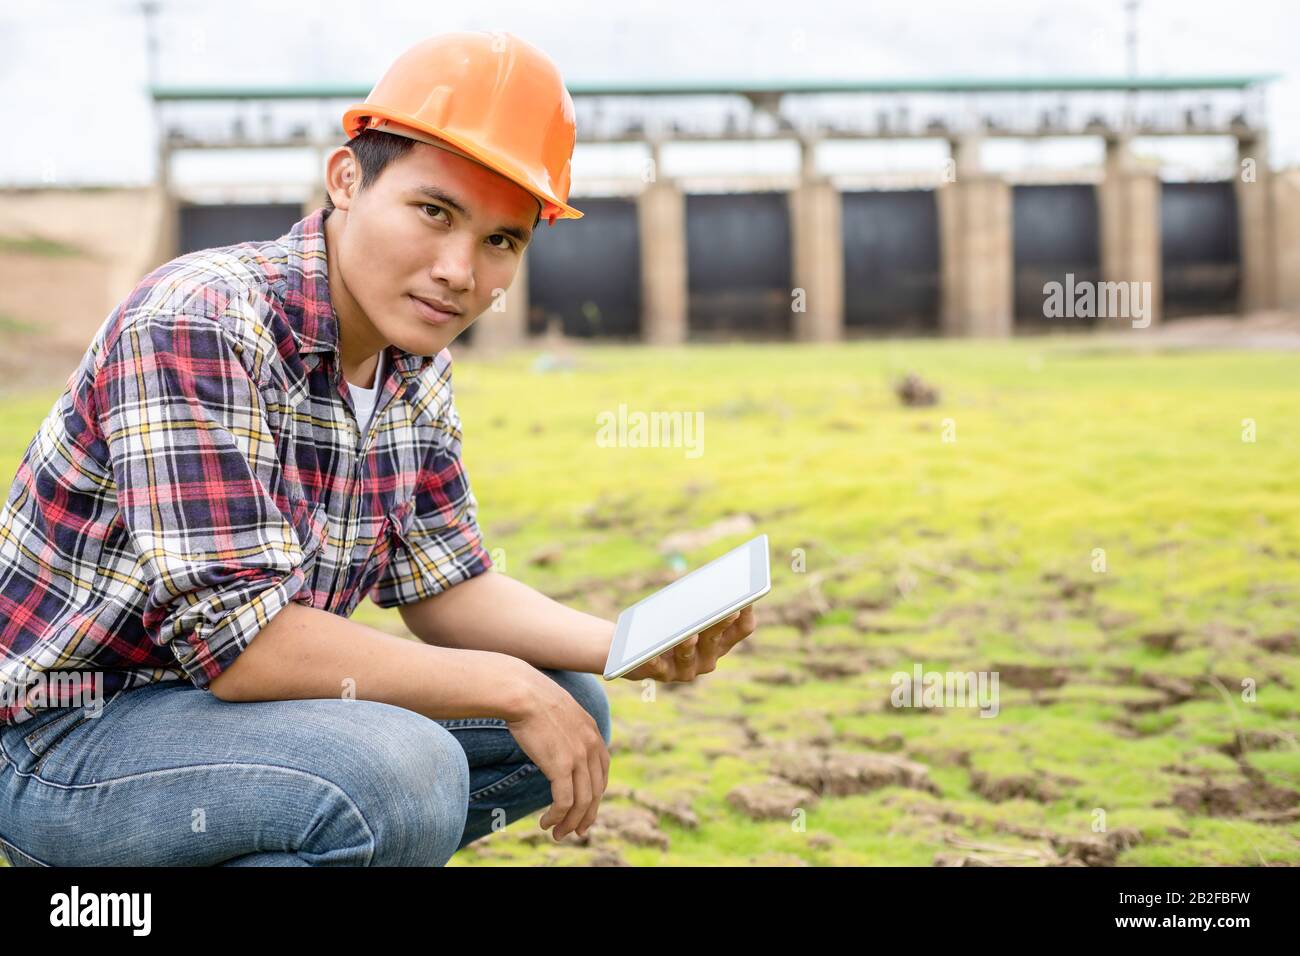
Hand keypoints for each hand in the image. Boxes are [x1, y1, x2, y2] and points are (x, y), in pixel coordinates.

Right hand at [504, 669, 609, 841]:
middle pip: (596, 791)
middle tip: (577, 832)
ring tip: (558, 834)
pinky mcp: (561, 766)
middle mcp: (591, 745)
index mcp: (593, 731)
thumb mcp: (560, 711)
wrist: (521, 692)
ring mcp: (579, 756)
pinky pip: (564, 802)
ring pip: (582, 802)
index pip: (602, 772)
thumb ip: (566, 729)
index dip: (596, 794)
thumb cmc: (531, 698)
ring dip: (571, 822)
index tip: (586, 808)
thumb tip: (556, 745)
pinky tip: (546, 823)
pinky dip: (557, 817)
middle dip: (587, 815)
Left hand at [622, 604, 756, 682]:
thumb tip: (707, 580)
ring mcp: (686, 669)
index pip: (742, 629)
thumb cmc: (668, 623)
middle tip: (729, 609)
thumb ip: (697, 598)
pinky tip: (651, 654)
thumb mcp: (685, 610)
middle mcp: (708, 658)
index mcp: (719, 640)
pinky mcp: (661, 674)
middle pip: (716, 639)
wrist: (637, 648)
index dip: (746, 614)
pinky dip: (655, 661)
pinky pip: (658, 668)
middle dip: (721, 623)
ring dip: (689, 645)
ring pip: (688, 656)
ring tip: (688, 635)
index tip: (748, 597)